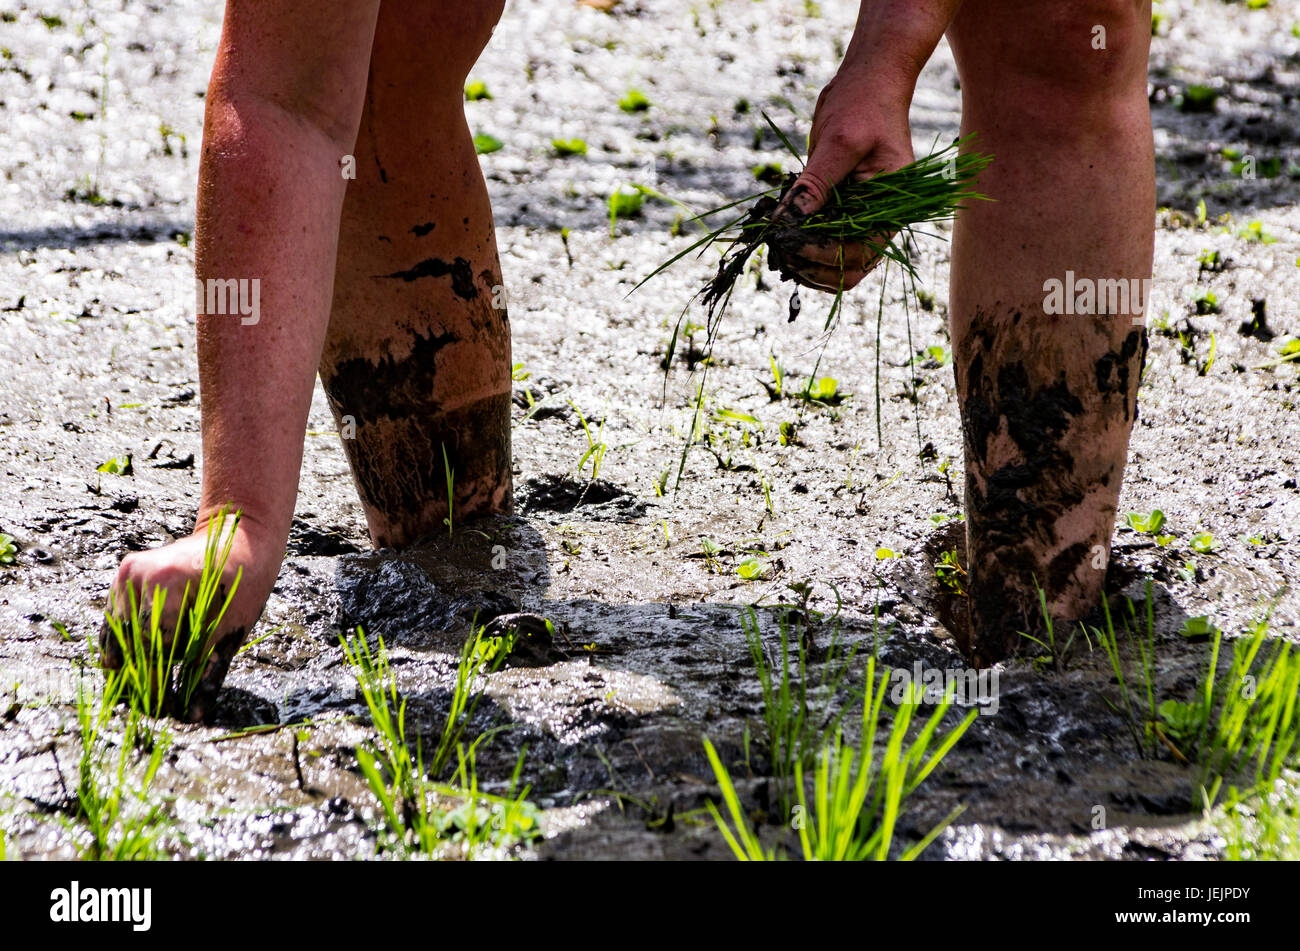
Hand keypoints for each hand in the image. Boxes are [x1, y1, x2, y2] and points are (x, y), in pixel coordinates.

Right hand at [100, 517, 280, 722]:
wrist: (238, 539)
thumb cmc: (243, 586)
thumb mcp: (232, 629)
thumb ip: (209, 669)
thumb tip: (195, 715)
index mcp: (167, 587)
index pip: (152, 650)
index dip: (155, 684)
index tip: (161, 710)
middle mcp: (140, 576)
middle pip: (129, 641)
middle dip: (138, 677)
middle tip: (148, 707)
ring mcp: (128, 572)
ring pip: (116, 629)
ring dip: (123, 659)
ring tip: (132, 691)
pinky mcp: (125, 572)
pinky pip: (115, 613)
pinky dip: (120, 637)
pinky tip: (124, 662)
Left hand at [771, 64, 915, 291]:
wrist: (866, 82)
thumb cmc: (863, 105)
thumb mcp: (840, 142)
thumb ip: (816, 183)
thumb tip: (789, 220)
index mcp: (892, 208)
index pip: (861, 255)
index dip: (826, 258)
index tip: (792, 245)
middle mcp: (878, 219)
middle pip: (848, 268)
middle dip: (813, 268)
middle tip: (781, 253)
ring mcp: (859, 216)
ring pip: (833, 261)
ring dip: (804, 261)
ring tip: (777, 245)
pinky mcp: (839, 208)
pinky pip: (821, 239)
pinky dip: (800, 242)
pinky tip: (780, 233)